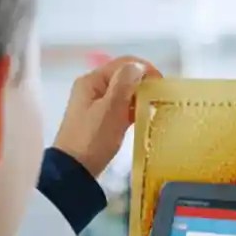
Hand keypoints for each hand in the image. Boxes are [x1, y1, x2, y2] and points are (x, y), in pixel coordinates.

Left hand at [54, 56, 160, 176]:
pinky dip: (132, 109)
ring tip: (155, 108)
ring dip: (139, 97)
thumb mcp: (111, 109)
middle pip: (123, 76)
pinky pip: (120, 107)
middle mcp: (92, 88)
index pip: (123, 63)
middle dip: (143, 83)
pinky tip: (143, 118)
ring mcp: (95, 104)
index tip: (161, 84)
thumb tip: (139, 66)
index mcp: (92, 81)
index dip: (145, 69)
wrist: (74, 171)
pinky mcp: (99, 120)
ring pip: (123, 92)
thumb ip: (124, 83)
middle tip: (160, 97)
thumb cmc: (93, 138)